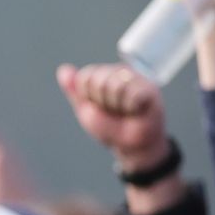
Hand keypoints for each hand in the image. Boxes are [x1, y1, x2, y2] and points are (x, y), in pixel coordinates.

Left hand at [54, 63, 170, 171]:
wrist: (128, 145)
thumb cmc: (108, 127)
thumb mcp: (87, 109)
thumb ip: (75, 90)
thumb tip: (63, 69)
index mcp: (104, 74)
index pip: (86, 76)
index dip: (88, 96)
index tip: (98, 106)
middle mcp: (121, 72)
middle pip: (100, 80)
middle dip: (102, 101)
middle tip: (113, 111)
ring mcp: (137, 79)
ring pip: (117, 85)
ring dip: (117, 105)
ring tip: (125, 111)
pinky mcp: (150, 89)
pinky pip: (134, 93)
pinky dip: (131, 107)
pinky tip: (136, 110)